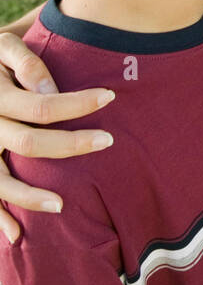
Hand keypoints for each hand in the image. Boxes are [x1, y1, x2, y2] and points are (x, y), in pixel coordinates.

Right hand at [0, 32, 113, 243]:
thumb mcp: (4, 48)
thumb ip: (26, 64)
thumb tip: (50, 90)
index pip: (41, 105)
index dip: (77, 103)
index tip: (110, 96)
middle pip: (29, 142)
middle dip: (70, 144)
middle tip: (107, 140)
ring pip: (1, 181)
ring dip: (30, 196)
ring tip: (62, 206)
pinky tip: (17, 236)